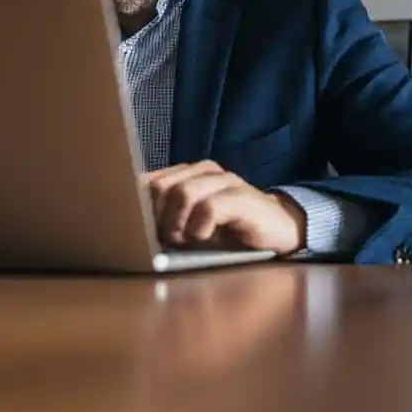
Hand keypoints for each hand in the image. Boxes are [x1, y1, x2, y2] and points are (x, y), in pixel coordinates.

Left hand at [141, 161, 306, 254]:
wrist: (277, 230)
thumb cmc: (227, 230)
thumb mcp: (190, 224)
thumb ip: (165, 217)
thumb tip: (134, 227)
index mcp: (186, 173)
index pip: (147, 181)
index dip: (139, 207)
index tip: (141, 230)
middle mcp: (203, 171)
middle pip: (161, 186)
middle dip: (157, 217)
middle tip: (168, 239)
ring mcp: (224, 181)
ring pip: (182, 193)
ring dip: (178, 223)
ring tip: (186, 239)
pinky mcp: (242, 197)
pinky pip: (209, 207)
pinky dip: (200, 228)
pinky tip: (205, 238)